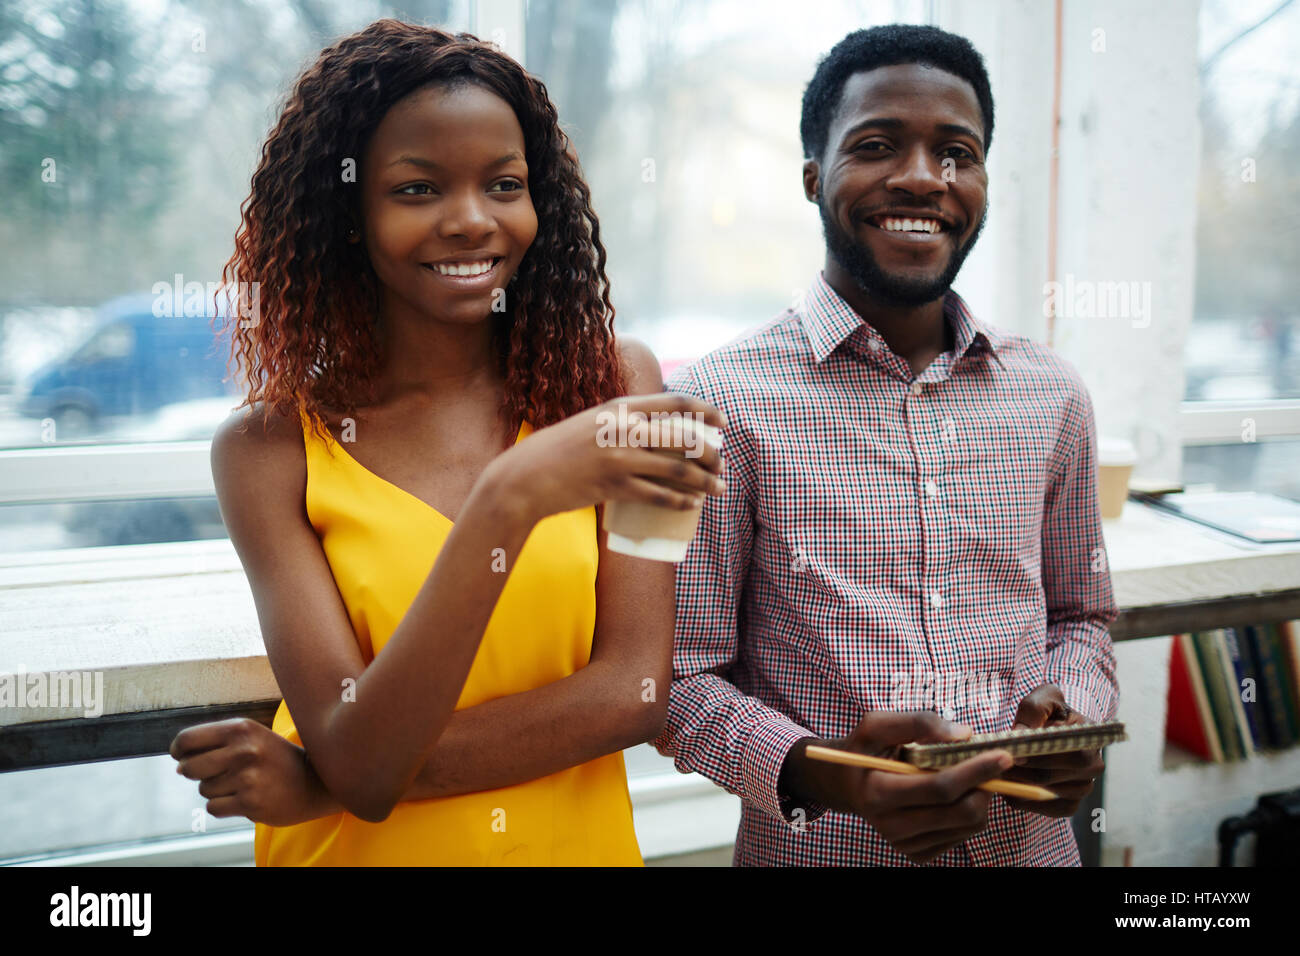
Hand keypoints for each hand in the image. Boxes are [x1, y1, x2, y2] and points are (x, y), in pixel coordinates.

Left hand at [170, 718, 335, 826]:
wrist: (314, 782)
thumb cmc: (276, 758)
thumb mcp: (252, 737)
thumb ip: (216, 744)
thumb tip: (178, 765)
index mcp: (241, 729)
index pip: (187, 739)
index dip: (178, 750)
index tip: (181, 755)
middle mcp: (243, 750)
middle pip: (189, 767)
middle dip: (194, 772)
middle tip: (214, 772)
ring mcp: (247, 777)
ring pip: (204, 789)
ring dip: (216, 789)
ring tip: (242, 783)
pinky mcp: (250, 802)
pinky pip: (214, 807)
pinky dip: (224, 805)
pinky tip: (244, 797)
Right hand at [490, 393, 726, 523]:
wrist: (526, 477)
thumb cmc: (558, 451)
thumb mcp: (591, 424)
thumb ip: (620, 423)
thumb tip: (653, 431)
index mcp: (619, 408)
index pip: (675, 402)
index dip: (705, 411)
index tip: (722, 422)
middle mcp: (623, 429)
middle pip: (684, 437)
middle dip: (711, 452)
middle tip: (722, 464)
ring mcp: (619, 458)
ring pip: (678, 469)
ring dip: (705, 481)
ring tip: (719, 488)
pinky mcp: (614, 486)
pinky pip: (658, 495)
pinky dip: (681, 501)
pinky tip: (693, 505)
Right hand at [782, 711, 1013, 864]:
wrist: (846, 783)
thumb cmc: (865, 748)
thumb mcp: (877, 723)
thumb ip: (919, 722)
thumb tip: (965, 735)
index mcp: (878, 794)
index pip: (940, 788)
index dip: (976, 770)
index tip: (1003, 754)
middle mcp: (891, 827)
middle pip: (962, 813)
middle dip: (986, 785)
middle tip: (993, 762)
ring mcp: (906, 846)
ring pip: (969, 826)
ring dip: (980, 796)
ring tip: (967, 774)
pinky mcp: (919, 854)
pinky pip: (963, 835)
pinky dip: (970, 811)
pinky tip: (954, 793)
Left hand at [999, 683, 1103, 817]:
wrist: (1053, 729)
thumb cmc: (1047, 711)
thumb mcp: (1043, 698)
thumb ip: (1034, 709)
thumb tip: (1022, 732)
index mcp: (1090, 740)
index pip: (1068, 754)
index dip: (1038, 755)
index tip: (1012, 751)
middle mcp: (1093, 767)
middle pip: (1049, 776)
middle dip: (1018, 770)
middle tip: (993, 762)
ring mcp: (1083, 789)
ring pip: (1043, 793)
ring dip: (1016, 783)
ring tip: (996, 769)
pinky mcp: (1070, 805)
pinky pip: (1041, 809)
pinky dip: (1021, 799)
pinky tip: (1007, 784)